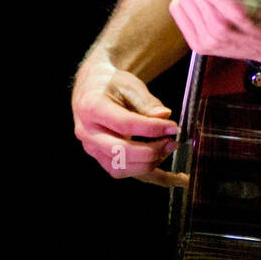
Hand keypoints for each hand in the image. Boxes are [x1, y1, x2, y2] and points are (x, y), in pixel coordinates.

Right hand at [72, 61, 186, 187]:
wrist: (93, 88)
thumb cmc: (112, 84)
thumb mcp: (130, 85)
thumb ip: (147, 102)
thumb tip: (164, 116)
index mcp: (91, 108)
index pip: (124, 124)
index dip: (152, 128)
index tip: (173, 127)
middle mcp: (87, 132)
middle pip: (119, 151)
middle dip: (151, 150)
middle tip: (172, 141)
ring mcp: (92, 148)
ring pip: (120, 168)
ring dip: (148, 163)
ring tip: (167, 149)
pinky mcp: (101, 158)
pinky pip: (124, 172)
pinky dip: (147, 174)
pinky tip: (171, 175)